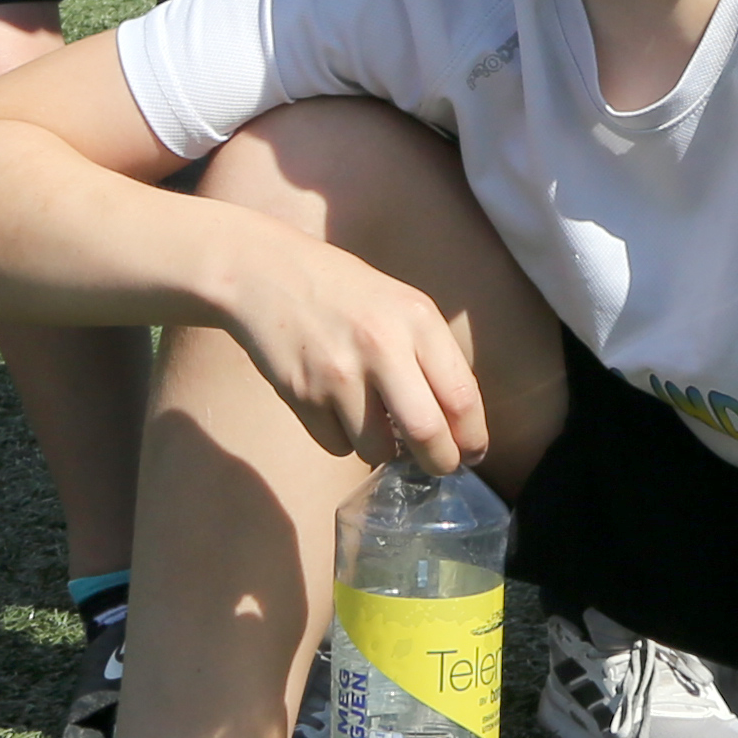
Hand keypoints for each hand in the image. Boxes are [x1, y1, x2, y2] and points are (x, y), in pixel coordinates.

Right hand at [215, 231, 491, 473]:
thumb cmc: (344, 292)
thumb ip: (431, 357)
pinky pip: (337, 446)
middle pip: (427, 433)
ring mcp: (338, 373)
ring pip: (378, 450)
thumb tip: (457, 426)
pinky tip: (335, 408)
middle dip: (440, 462)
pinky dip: (343, 440)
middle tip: (439, 465)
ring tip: (374, 422)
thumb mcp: (401, 305)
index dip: (473, 437)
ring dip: (384, 450)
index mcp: (416, 320)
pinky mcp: (302, 396)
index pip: (462, 397)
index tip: (472, 453)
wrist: (265, 272)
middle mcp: (381, 346)